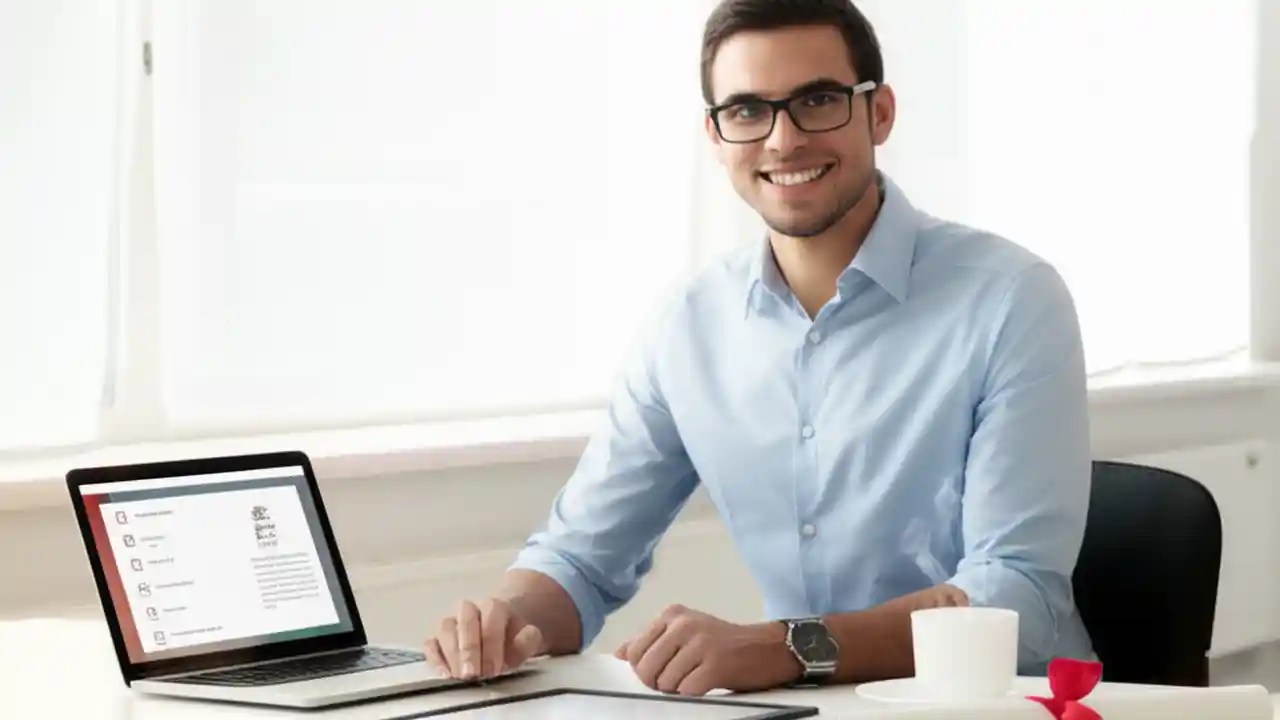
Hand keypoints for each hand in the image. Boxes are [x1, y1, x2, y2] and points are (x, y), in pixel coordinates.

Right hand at [424, 598, 543, 680]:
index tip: (493, 670)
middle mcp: (468, 609)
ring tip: (460, 678)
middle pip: (465, 622)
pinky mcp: (436, 637)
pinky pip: (430, 644)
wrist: (499, 629)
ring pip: (445, 630)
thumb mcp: (526, 638)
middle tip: (472, 675)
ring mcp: (450, 621)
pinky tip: (445, 675)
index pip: (491, 619)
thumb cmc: (510, 637)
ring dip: (452, 655)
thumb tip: (527, 636)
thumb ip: (529, 639)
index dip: (491, 645)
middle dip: (468, 650)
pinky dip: (434, 659)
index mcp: (493, 606)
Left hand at [612, 604, 799, 695]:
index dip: (644, 669)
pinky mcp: (715, 664)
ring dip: (678, 689)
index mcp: (672, 615)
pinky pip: (686, 691)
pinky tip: (706, 682)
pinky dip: (693, 693)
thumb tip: (619, 653)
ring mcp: (700, 643)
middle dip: (657, 683)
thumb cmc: (722, 643)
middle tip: (678, 678)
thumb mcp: (683, 632)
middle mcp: (683, 624)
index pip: (634, 651)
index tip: (662, 669)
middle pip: (645, 668)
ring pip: (665, 682)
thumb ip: (650, 640)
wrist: (765, 648)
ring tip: (696, 677)